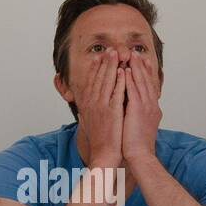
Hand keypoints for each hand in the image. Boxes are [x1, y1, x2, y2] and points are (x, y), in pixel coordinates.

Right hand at [79, 47, 125, 167]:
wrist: (103, 156)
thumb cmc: (98, 143)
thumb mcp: (88, 126)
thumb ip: (85, 116)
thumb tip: (82, 112)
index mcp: (87, 106)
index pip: (91, 83)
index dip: (95, 69)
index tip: (99, 58)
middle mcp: (92, 104)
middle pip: (98, 78)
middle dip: (104, 63)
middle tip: (109, 50)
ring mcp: (102, 107)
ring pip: (106, 82)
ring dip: (111, 66)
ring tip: (116, 54)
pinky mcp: (112, 112)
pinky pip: (116, 93)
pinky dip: (119, 81)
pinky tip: (123, 71)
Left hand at [122, 50, 160, 163]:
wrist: (140, 156)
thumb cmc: (136, 146)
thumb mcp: (139, 126)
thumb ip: (136, 115)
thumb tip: (131, 109)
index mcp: (152, 109)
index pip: (149, 87)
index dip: (146, 74)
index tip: (142, 62)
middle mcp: (151, 106)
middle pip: (147, 81)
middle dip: (142, 66)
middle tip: (137, 54)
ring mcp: (146, 107)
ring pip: (141, 82)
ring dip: (136, 68)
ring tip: (131, 56)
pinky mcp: (138, 110)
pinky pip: (134, 90)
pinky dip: (131, 79)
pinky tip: (127, 70)